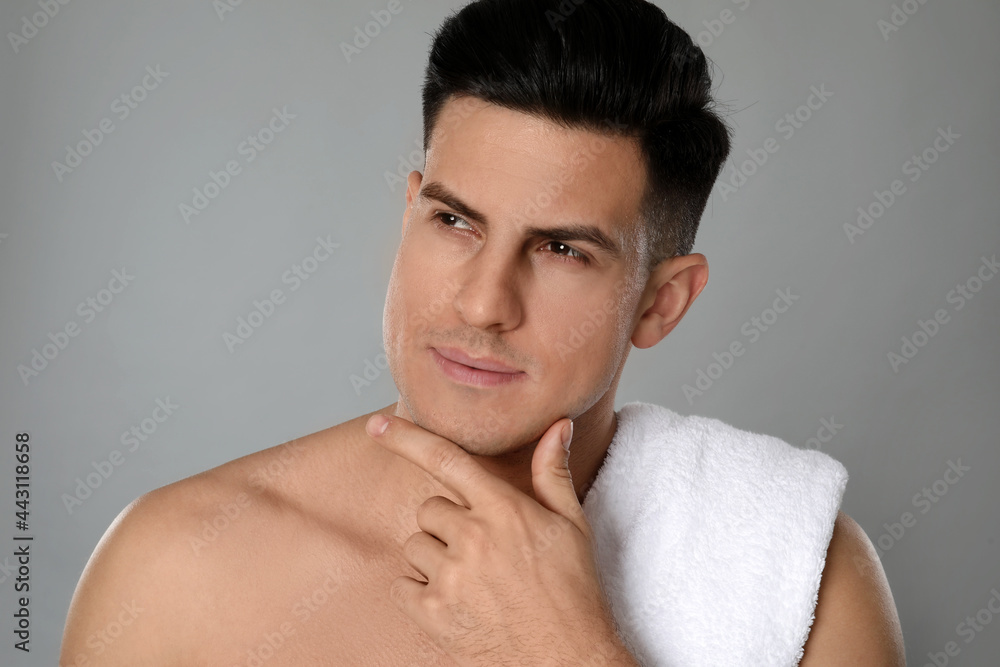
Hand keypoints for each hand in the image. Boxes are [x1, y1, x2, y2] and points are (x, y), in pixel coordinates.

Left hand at [365, 413, 633, 665]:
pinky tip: (456, 602)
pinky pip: (402, 586)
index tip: (376, 424)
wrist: (566, 661)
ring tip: (473, 580)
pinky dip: (420, 592)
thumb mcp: (572, 526)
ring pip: (415, 546)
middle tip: (480, 548)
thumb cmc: (574, 593)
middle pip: (429, 508)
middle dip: (448, 523)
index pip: (446, 459)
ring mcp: (450, 577)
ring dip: (435, 558)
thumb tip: (558, 426)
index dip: (406, 437)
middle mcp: (472, 538)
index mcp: (504, 510)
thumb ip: (553, 472)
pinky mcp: (433, 613)